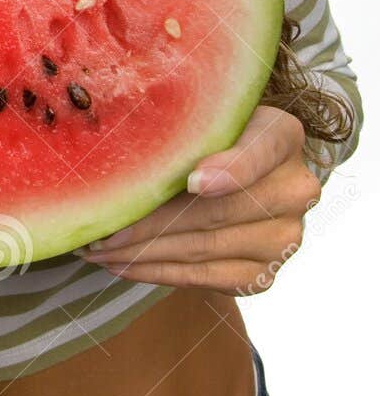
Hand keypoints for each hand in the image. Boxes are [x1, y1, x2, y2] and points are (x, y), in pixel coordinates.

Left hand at [79, 106, 321, 295]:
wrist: (239, 172)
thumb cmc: (209, 136)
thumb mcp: (204, 117)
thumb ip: (188, 127)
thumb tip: (139, 156)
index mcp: (284, 135)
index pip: (259, 151)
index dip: (229, 170)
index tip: (193, 182)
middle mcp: (296, 190)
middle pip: (217, 211)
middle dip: (151, 223)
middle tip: (101, 228)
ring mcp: (285, 237)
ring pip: (205, 249)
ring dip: (143, 253)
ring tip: (97, 249)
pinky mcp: (264, 274)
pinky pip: (205, 278)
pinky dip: (157, 273)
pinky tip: (121, 264)